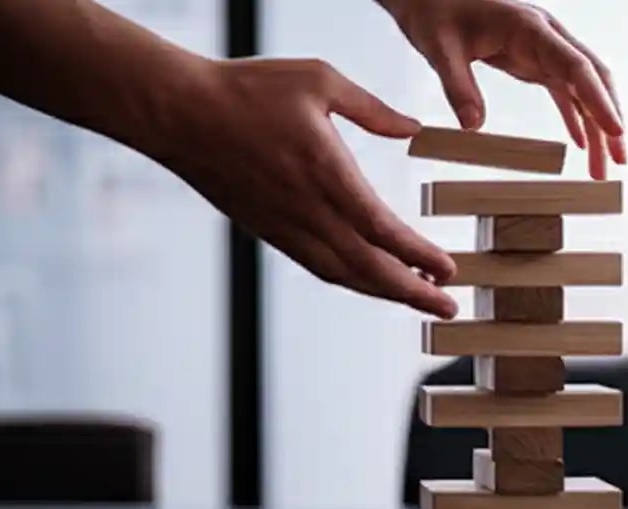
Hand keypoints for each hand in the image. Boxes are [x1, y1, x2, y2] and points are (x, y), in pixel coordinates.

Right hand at [162, 58, 457, 317]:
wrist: (178, 113)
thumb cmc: (247, 89)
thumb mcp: (319, 79)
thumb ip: (371, 108)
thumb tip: (413, 127)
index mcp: (325, 174)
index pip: (382, 230)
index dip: (419, 256)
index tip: (449, 270)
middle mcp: (307, 211)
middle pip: (369, 268)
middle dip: (413, 293)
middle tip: (449, 309)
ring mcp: (286, 227)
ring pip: (344, 275)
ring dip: (385, 292)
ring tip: (419, 299)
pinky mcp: (270, 232)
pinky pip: (318, 266)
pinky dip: (351, 280)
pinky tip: (371, 279)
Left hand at [382, 0, 625, 179]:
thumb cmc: (436, 11)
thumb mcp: (439, 48)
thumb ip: (457, 86)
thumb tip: (472, 126)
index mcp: (531, 28)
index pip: (576, 66)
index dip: (599, 99)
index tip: (616, 130)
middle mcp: (547, 37)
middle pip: (592, 79)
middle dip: (609, 119)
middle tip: (619, 160)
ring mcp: (543, 49)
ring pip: (582, 89)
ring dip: (596, 126)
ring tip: (600, 168)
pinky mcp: (534, 61)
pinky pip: (563, 91)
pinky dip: (575, 117)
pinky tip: (582, 144)